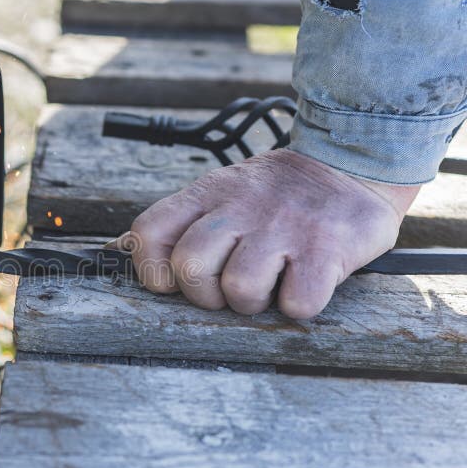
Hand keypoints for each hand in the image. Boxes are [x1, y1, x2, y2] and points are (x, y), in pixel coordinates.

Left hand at [110, 149, 419, 318]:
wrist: (349, 162)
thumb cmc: (275, 193)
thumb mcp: (218, 192)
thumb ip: (176, 221)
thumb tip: (117, 249)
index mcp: (207, 194)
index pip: (149, 232)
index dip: (151, 268)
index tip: (171, 280)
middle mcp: (239, 209)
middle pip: (190, 268)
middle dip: (205, 294)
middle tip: (228, 288)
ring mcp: (282, 228)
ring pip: (239, 291)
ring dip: (253, 302)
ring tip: (270, 283)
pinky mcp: (325, 249)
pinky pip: (297, 303)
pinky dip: (299, 305)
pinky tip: (305, 283)